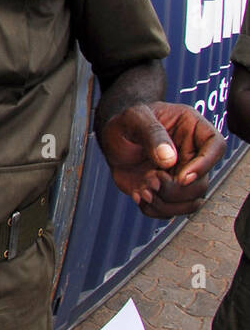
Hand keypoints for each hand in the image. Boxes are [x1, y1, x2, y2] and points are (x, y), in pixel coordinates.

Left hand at [99, 101, 225, 218]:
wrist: (112, 139)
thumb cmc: (127, 122)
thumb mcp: (134, 118)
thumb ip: (152, 133)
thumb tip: (169, 159)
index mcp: (192, 130)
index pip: (216, 147)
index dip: (204, 166)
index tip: (181, 176)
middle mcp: (192, 156)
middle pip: (202, 184)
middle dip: (175, 190)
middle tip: (151, 178)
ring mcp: (181, 176)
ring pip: (190, 203)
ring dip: (165, 203)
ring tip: (144, 188)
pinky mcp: (166, 191)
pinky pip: (169, 211)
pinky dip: (153, 209)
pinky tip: (138, 194)